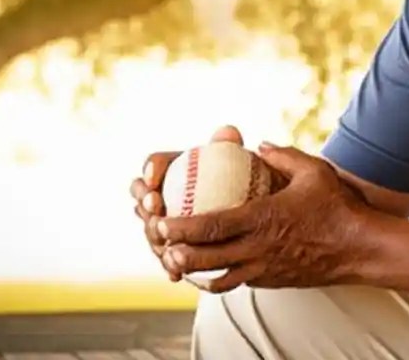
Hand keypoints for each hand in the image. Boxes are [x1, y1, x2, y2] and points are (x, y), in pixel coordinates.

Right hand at [130, 125, 243, 281]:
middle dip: (145, 204)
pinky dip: (170, 266)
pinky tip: (175, 274)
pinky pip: (168, 258)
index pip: (156, 165)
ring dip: (154, 238)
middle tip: (156, 207)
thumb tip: (227, 134)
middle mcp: (168, 195)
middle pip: (145, 199)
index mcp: (180, 169)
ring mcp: (170, 223)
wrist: (263, 211)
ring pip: (153, 231)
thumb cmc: (251, 182)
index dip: (151, 170)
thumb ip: (232, 148)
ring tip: (164, 245)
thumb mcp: (245, 164)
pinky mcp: (179, 248)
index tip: (154, 176)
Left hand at [157, 144, 369, 292]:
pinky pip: (238, 282)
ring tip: (177, 261)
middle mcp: (259, 249)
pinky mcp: (272, 281)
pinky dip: (219, 278)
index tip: (161, 223)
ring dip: (194, 271)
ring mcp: (265, 269)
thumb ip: (283, 155)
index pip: (212, 226)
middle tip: (158, 244)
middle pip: (205, 258)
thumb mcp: (313, 171)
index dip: (181, 227)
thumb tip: (259, 143)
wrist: (360, 247)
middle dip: (177, 253)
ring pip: (218, 278)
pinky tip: (212, 268)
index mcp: (263, 219)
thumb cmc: (337, 207)